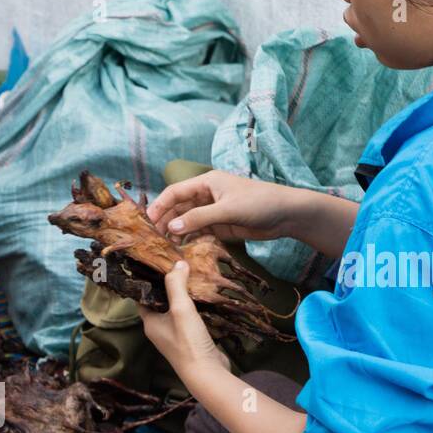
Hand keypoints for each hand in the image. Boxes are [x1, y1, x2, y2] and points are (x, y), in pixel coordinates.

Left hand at [139, 261, 229, 385]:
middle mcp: (159, 329)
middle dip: (167, 286)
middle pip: (159, 302)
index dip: (147, 282)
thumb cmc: (188, 341)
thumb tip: (177, 263)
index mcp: (150, 322)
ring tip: (189, 275)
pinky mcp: (190, 339)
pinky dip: (193, 307)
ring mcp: (174, 336)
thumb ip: (176, 285)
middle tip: (176, 266)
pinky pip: (188, 318)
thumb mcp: (180, 308)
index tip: (156, 264)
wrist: (207, 372)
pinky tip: (202, 295)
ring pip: (175, 310)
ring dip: (182, 296)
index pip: (142, 297)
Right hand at [147, 170, 299, 242]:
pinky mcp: (219, 226)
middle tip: (150, 239)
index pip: (175, 192)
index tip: (146, 221)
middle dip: (164, 221)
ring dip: (174, 232)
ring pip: (186, 221)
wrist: (286, 215)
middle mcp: (206, 196)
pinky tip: (179, 249)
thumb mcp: (227, 209)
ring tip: (162, 247)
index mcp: (206, 183)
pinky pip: (197, 232)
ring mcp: (212, 212)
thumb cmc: (259, 203)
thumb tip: (171, 227)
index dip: (159, 205)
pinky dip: (188, 240)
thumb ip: (199, 218)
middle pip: (177, 208)